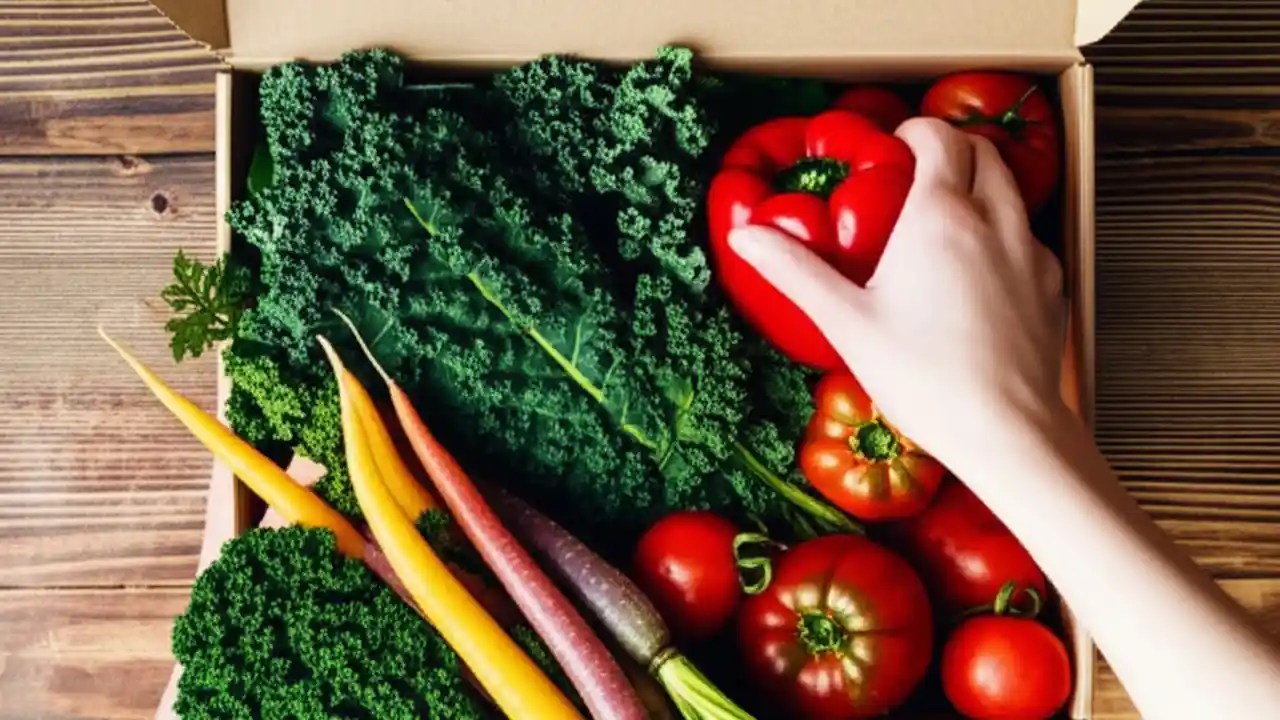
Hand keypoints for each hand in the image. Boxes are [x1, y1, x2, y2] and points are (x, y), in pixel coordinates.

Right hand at [729, 118, 1064, 476]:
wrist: (1006, 431)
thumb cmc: (921, 377)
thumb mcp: (846, 322)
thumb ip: (795, 271)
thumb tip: (745, 236)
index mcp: (940, 215)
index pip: (937, 135)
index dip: (913, 132)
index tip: (891, 150)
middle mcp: (994, 219)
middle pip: (981, 150)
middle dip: (950, 149)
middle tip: (915, 177)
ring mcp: (1031, 251)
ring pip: (1013, 189)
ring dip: (981, 185)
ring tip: (946, 222)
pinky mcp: (1053, 284)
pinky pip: (1030, 236)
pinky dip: (1006, 232)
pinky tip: (980, 273)